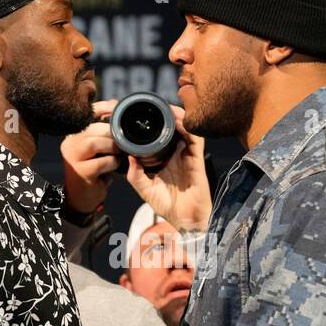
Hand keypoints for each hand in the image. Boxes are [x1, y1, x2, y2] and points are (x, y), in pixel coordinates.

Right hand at [61, 100, 120, 213]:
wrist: (83, 198)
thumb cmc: (94, 171)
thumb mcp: (99, 149)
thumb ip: (104, 132)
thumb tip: (118, 109)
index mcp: (73, 135)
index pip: (87, 115)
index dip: (104, 108)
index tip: (118, 108)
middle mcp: (69, 143)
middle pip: (91, 129)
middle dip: (111, 132)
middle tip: (124, 139)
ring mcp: (72, 158)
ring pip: (94, 143)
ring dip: (112, 147)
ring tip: (119, 152)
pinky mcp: (80, 172)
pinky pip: (100, 162)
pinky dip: (112, 162)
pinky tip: (115, 165)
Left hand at [125, 104, 211, 231]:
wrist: (186, 220)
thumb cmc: (169, 206)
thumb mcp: (146, 190)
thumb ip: (135, 176)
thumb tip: (128, 158)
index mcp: (166, 159)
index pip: (162, 137)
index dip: (156, 124)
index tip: (143, 115)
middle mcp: (178, 155)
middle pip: (176, 128)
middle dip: (168, 115)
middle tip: (157, 106)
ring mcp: (188, 156)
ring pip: (187, 129)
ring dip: (179, 117)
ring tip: (168, 109)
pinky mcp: (197, 160)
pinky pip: (195, 140)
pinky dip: (188, 129)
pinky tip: (178, 122)